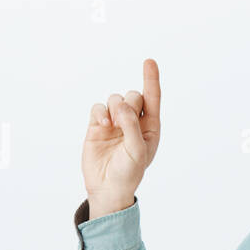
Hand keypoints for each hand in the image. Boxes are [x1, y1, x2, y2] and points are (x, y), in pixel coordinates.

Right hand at [82, 58, 161, 216]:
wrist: (107, 188)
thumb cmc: (128, 172)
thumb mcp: (138, 150)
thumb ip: (132, 125)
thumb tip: (122, 104)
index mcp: (150, 127)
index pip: (153, 98)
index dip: (151, 79)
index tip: (149, 61)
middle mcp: (133, 122)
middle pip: (133, 95)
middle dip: (129, 104)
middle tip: (123, 122)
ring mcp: (115, 123)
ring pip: (115, 98)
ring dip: (114, 107)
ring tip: (112, 126)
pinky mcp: (97, 125)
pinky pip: (98, 107)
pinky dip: (100, 112)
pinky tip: (103, 125)